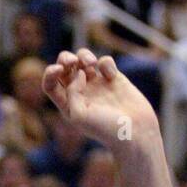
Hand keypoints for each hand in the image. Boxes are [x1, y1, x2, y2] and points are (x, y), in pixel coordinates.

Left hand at [42, 49, 156, 148]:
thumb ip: (72, 92)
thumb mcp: (80, 114)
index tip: (58, 69)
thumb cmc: (106, 129)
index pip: (51, 84)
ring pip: (83, 60)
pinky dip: (106, 63)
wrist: (136, 131)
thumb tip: (79, 72)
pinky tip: (111, 75)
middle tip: (73, 62)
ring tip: (91, 63)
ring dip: (84, 55)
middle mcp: (80, 94)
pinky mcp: (114, 79)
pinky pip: (105, 62)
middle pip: (64, 68)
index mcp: (68, 105)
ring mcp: (97, 85)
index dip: (50, 73)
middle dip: (65, 59)